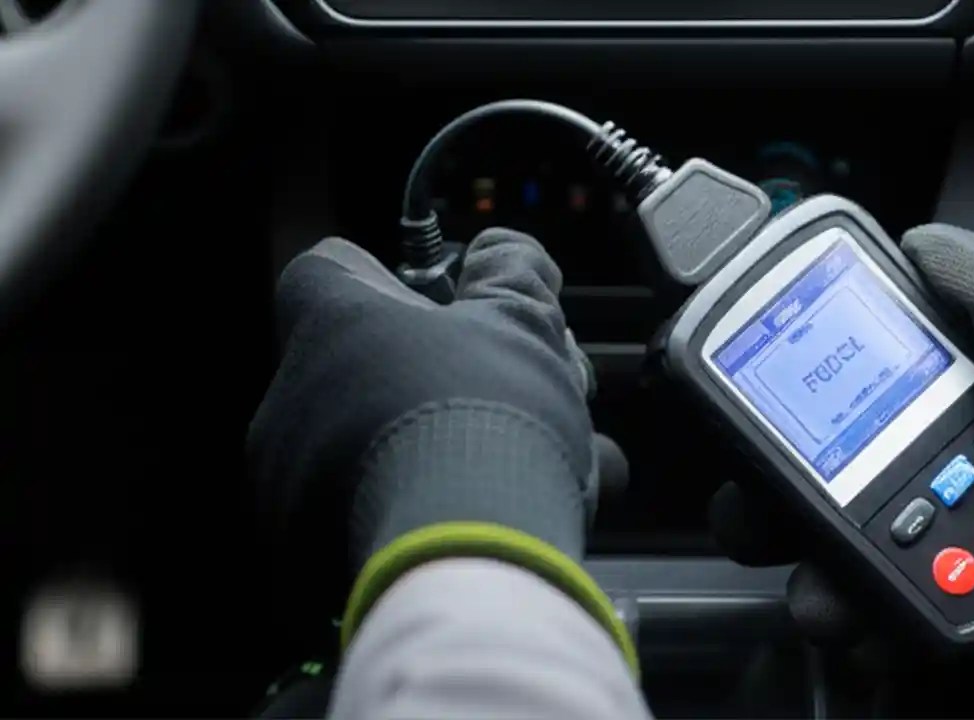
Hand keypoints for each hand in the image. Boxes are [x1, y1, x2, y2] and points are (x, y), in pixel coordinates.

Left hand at [248, 230, 596, 616]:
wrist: (468, 556)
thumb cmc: (486, 419)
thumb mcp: (521, 324)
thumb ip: (512, 273)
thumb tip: (506, 251)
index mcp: (330, 326)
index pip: (331, 271)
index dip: (390, 280)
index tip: (447, 304)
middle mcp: (292, 403)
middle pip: (367, 373)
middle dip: (445, 382)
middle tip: (516, 395)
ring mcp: (290, 490)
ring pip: (376, 453)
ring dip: (448, 453)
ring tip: (539, 468)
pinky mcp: (306, 564)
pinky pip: (373, 524)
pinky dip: (433, 522)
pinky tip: (508, 521)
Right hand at [714, 223, 973, 651]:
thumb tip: (923, 244)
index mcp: (973, 394)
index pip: (860, 388)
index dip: (801, 400)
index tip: (760, 413)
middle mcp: (957, 460)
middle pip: (835, 478)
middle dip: (780, 506)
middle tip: (760, 522)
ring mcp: (963, 533)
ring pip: (856, 556)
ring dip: (823, 579)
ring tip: (823, 602)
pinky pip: (907, 610)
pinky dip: (880, 622)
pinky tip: (874, 634)